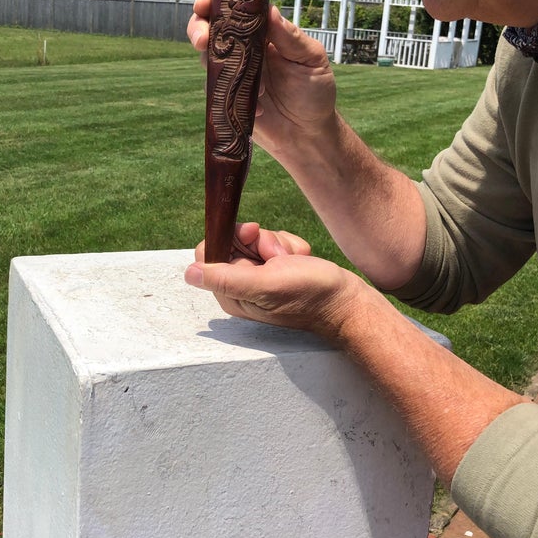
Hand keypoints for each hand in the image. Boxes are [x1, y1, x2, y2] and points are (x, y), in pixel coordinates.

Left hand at [185, 223, 361, 339]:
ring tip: (293, 261)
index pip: (209, 251)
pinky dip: (291, 245)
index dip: (230, 237)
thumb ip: (226, 278)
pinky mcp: (278, 267)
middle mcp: (241, 285)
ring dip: (278, 242)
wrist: (348, 301)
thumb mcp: (265, 284)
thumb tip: (189, 274)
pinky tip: (302, 260)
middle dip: (260, 240)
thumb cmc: (309, 295)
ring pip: (256, 237)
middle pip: (233, 240)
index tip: (252, 235)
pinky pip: (275, 241)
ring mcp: (260, 276)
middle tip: (278, 256)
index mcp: (231, 293)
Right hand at [187, 0, 338, 163]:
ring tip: (248, 82)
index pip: (234, 6)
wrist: (308, 134)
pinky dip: (229, 95)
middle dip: (198, 29)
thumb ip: (290, 36)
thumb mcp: (310, 60)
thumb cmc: (315, 92)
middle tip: (202, 40)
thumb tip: (269, 9)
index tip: (206, 4)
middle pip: (209, 28)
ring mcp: (232, 72)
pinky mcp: (226, 97)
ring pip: (208, 57)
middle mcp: (243, 48)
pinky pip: (214, 90)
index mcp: (263, 31)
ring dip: (218, 65)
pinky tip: (258, 106)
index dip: (215, 0)